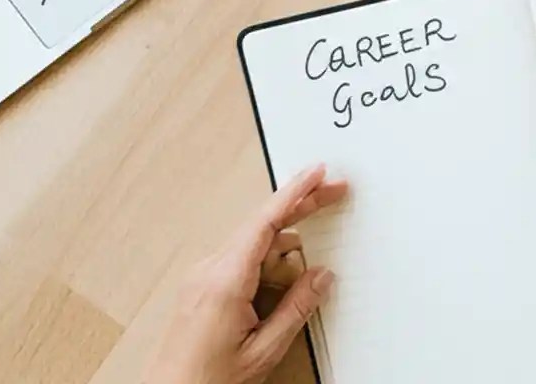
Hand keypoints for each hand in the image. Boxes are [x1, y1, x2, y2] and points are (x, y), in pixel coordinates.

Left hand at [145, 165, 348, 383]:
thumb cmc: (206, 381)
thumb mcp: (264, 350)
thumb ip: (296, 309)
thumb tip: (321, 276)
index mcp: (225, 281)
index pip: (265, 222)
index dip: (295, 193)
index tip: (316, 173)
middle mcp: (209, 271)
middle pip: (262, 225)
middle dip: (300, 206)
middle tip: (333, 191)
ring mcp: (203, 278)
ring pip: (254, 245)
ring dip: (286, 248)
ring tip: (309, 273)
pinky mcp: (202, 288)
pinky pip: (241, 262)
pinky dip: (269, 264)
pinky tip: (284, 285)